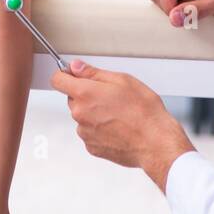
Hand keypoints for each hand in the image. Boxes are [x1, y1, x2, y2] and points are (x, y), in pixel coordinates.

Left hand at [50, 59, 194, 187]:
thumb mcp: (123, 80)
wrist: (155, 143)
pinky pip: (90, 132)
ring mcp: (84, 133)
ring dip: (94, 113)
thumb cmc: (144, 112)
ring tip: (118, 114)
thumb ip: (94, 73)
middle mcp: (80, 114)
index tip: (72, 74)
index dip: (64, 74)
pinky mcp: (91, 147)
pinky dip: (100, 129)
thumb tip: (76, 67)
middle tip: (110, 96)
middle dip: (86, 95)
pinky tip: (118, 127)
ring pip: (82, 116)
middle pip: (73, 99)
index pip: (58, 80)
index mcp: (85, 94)